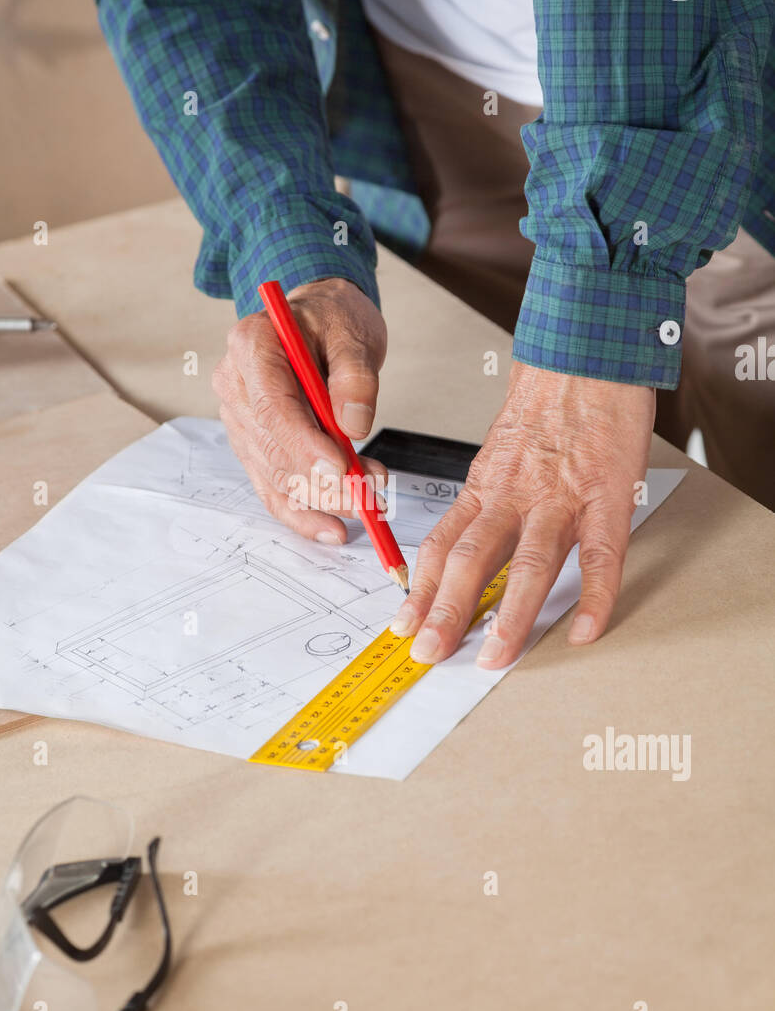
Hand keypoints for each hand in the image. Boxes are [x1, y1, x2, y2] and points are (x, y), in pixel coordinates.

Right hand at [212, 277, 386, 541]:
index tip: (342, 469)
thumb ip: (355, 377)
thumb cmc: (331, 320)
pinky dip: (303, 514)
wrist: (316, 321)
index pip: (273, 405)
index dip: (305, 443)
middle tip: (370, 495)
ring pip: (275, 475)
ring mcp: (238, 419)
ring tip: (368, 503)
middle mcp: (234, 384)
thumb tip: (353, 426)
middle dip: (323, 481)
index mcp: (251, 345)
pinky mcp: (252, 445)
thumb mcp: (354, 332)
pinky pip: (272, 488)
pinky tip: (332, 529)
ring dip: (322, 499)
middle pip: (274, 447)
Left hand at [391, 362, 655, 665]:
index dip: (419, 589)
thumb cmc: (548, 402)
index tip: (404, 624)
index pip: (440, 545)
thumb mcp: (501, 450)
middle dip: (447, 612)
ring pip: (528, 565)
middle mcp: (514, 496)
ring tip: (495, 657)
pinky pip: (601, 557)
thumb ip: (488, 495)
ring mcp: (561, 498)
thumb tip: (467, 539)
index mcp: (485, 487)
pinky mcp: (607, 497)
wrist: (588, 352)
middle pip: (471, 561)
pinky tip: (583, 631)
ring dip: (509, 616)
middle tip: (429, 654)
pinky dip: (594, 598)